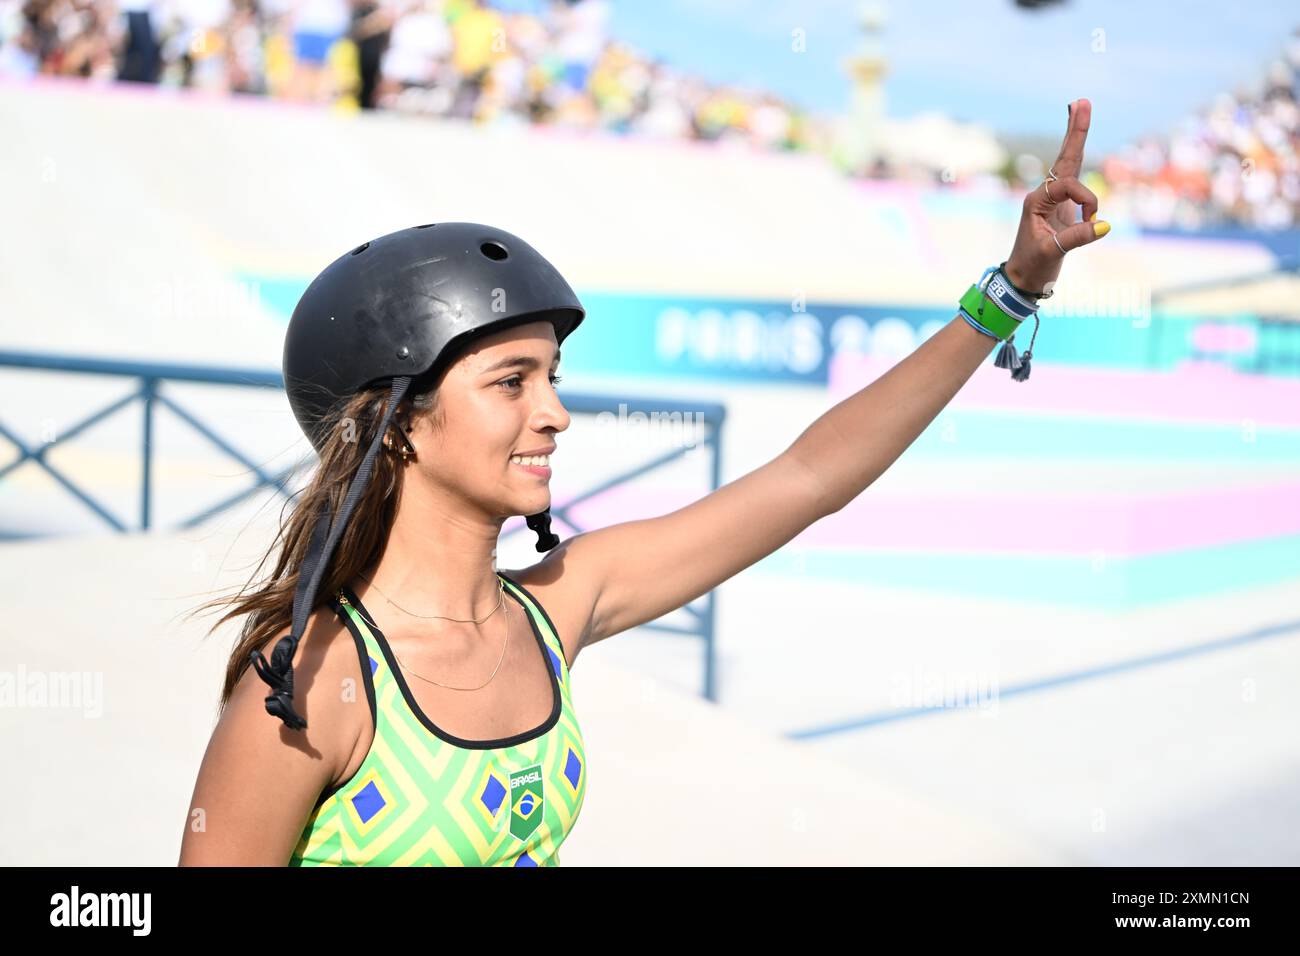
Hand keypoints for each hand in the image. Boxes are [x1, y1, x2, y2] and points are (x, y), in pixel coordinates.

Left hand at [1004, 98, 1109, 294]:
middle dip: (1075, 131)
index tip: (1093, 221)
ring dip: (1076, 135)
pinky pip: (1074, 177)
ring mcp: (1052, 199)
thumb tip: (1105, 225)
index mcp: (1036, 201)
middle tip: (1080, 101)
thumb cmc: (1033, 266)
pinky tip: (1077, 139)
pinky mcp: (1062, 206)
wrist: (1022, 280)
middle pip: (1065, 158)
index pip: (1069, 186)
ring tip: (1079, 106)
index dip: (1086, 200)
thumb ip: (1077, 237)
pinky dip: (1078, 155)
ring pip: (1069, 163)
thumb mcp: (1053, 252)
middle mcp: (1043, 194)